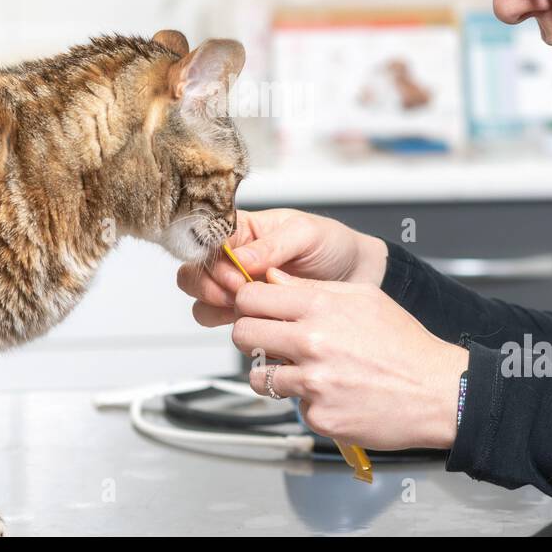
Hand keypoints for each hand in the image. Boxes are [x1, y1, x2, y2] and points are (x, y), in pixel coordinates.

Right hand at [177, 208, 386, 328]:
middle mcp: (234, 256)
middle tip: (241, 293)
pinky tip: (252, 319)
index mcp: (244, 229)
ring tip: (247, 308)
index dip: (214, 260)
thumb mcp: (307, 234)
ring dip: (215, 305)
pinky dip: (227, 322)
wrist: (358, 275)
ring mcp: (237, 285)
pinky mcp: (248, 310)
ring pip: (200, 298)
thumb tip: (240, 257)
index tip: (238, 273)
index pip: (206, 240)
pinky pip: (217, 318)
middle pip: (193, 271)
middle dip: (210, 285)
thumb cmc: (333, 246)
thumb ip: (273, 245)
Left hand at [230, 268, 469, 450]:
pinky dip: (308, 401)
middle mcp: (312, 343)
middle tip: (269, 341)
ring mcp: (313, 382)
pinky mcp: (319, 416)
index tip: (255, 310)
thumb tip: (273, 277)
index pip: (250, 298)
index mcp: (320, 307)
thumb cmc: (405, 344)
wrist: (437, 391)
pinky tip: (333, 393)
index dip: (248, 303)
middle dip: (251, 337)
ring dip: (272, 374)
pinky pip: (293, 405)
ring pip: (258, 376)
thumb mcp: (363, 297)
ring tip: (301, 370)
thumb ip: (312, 287)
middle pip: (243, 335)